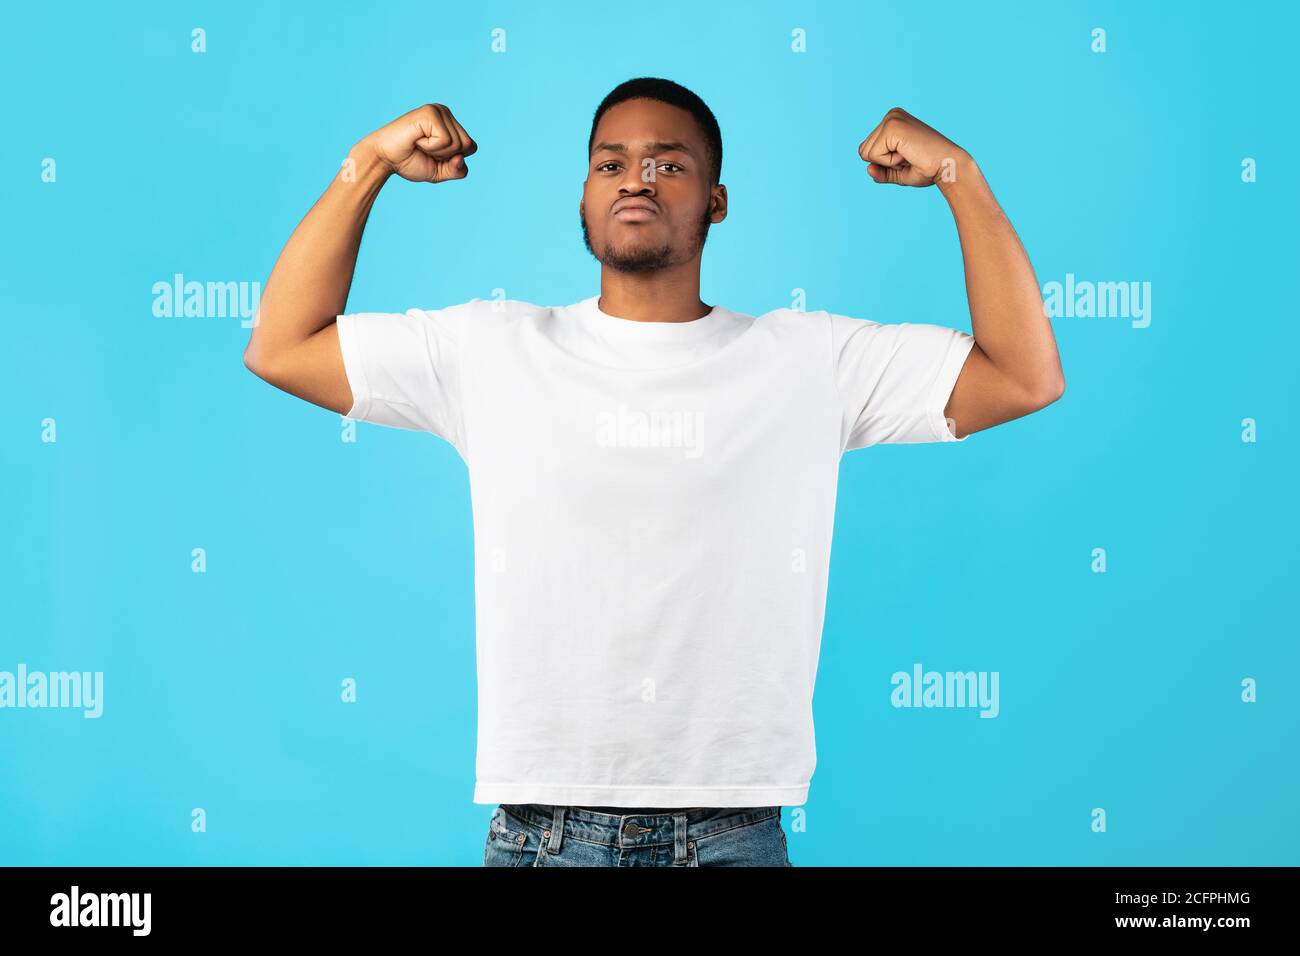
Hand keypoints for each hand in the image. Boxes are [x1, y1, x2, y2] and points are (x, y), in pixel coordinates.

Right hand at [360, 103, 477, 183]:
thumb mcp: (441, 171)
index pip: (471, 147)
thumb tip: (461, 157)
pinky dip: (431, 147)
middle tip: (425, 150)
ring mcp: (438, 110)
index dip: (454, 159)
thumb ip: (458, 169)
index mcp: (450, 123)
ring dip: (437, 152)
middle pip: (467, 145)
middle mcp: (445, 112)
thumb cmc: (410, 162)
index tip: (432, 154)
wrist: (384, 159)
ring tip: (420, 144)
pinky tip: (417, 140)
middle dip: (447, 156)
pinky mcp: (430, 112)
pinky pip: (446, 140)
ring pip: (458, 143)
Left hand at [858, 107, 966, 186]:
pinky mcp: (892, 127)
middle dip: (884, 162)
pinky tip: (908, 154)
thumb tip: (867, 169)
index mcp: (893, 121)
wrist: (948, 167)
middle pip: (863, 150)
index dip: (884, 163)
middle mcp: (891, 115)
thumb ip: (881, 171)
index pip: (867, 149)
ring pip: (866, 153)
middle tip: (909, 157)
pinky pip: (873, 155)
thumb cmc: (928, 169)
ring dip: (887, 162)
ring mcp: (891, 119)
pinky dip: (889, 162)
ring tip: (909, 155)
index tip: (907, 157)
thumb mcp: (899, 171)